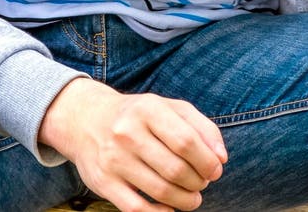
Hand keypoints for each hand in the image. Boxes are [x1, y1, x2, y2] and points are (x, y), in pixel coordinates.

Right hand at [38, 78, 226, 211]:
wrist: (87, 119)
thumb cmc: (139, 114)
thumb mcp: (168, 107)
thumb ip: (200, 126)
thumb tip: (221, 157)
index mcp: (148, 109)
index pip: (186, 140)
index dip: (207, 160)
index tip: (215, 170)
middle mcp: (128, 132)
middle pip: (175, 169)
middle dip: (198, 182)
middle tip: (202, 183)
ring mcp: (114, 159)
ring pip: (160, 191)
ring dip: (185, 200)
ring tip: (192, 198)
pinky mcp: (103, 183)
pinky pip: (137, 209)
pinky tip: (171, 209)